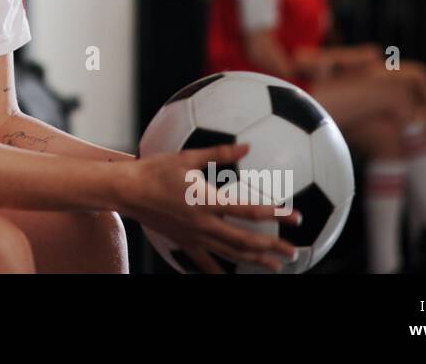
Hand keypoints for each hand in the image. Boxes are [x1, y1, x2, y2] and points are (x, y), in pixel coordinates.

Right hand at [116, 143, 301, 272]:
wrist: (127, 190)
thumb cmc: (156, 169)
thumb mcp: (188, 157)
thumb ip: (220, 153)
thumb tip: (246, 146)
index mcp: (208, 200)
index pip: (250, 210)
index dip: (276, 214)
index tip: (297, 217)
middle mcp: (204, 223)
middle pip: (246, 240)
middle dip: (273, 247)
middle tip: (294, 252)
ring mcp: (194, 236)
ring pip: (230, 254)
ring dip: (255, 261)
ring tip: (275, 266)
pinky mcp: (184, 242)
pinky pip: (204, 263)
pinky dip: (218, 273)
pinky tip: (230, 279)